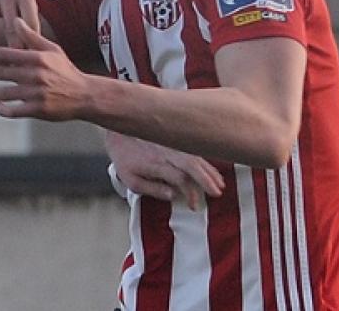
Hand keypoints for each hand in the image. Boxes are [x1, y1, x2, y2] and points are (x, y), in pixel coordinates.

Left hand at [0, 21, 93, 119]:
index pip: (6, 54)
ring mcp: (37, 94)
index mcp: (37, 58)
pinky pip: (16, 111)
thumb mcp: (51, 49)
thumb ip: (31, 36)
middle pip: (2, 72)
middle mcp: (36, 75)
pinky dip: (4, 109)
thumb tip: (15, 20)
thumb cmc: (64, 70)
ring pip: (6, 93)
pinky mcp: (39, 110)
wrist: (85, 95)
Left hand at [105, 132, 224, 210]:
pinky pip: (194, 151)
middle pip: (191, 164)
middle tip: (216, 194)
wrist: (118, 132)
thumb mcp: (131, 180)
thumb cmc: (125, 159)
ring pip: (195, 156)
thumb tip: (174, 196)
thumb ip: (153, 189)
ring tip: (219, 185)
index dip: (190, 193)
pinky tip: (213, 172)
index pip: (179, 178)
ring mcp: (171, 145)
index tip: (195, 206)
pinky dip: (206, 162)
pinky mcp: (175, 141)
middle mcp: (166, 152)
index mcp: (155, 163)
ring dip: (209, 171)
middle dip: (206, 179)